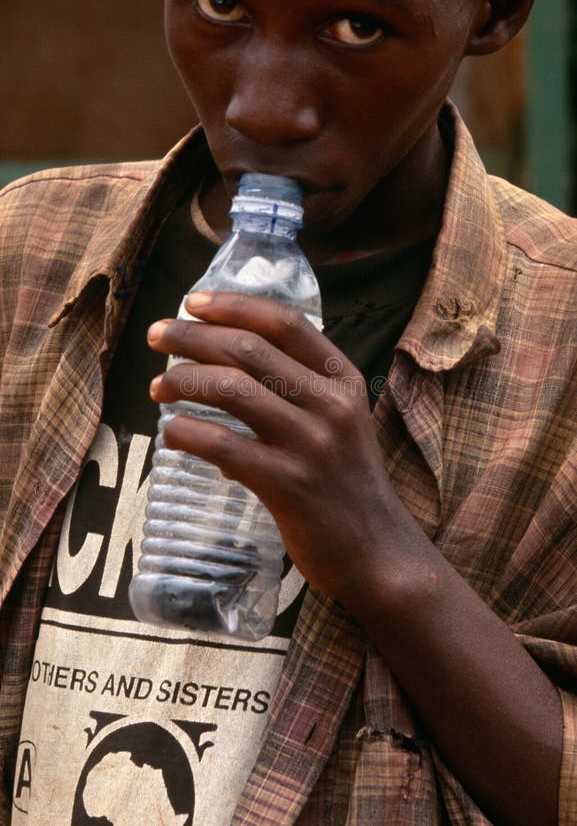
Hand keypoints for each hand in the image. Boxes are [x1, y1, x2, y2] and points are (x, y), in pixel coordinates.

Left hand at [147, 290, 404, 604]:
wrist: (377, 553)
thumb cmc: (347, 483)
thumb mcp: (340, 423)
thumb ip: (298, 391)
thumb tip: (223, 369)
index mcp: (343, 380)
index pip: (285, 323)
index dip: (234, 305)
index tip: (193, 303)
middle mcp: (330, 404)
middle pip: (247, 348)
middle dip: (191, 336)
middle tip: (157, 336)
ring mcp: (310, 444)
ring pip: (230, 388)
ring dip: (181, 379)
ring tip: (158, 386)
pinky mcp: (288, 485)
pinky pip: (221, 445)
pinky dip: (186, 432)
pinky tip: (172, 433)